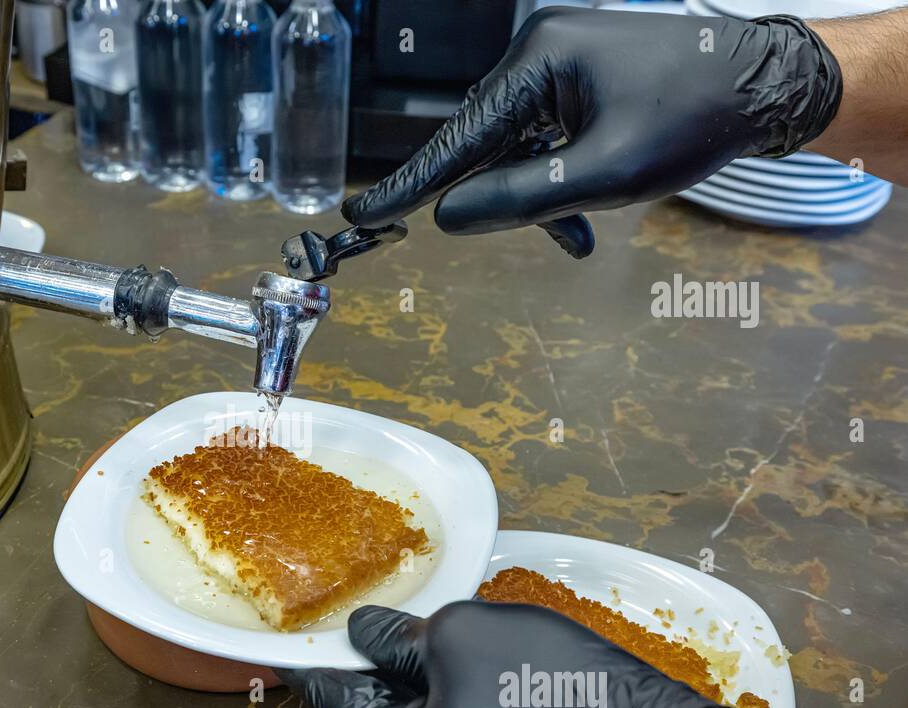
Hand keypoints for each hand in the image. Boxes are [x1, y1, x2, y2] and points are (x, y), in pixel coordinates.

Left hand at [280, 601, 747, 707]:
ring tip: (438, 623)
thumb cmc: (554, 691)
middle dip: (379, 659)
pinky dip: (460, 697)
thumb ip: (398, 636)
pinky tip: (477, 658)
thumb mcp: (461, 637)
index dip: (322, 651)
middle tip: (383, 605)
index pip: (335, 701)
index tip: (309, 619)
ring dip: (425, 675)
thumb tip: (364, 632)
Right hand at [342, 9, 842, 257]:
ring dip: (537, 195)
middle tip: (518, 233)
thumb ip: (521, 199)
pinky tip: (581, 215)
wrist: (769, 84)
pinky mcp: (580, 75)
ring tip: (576, 232)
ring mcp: (561, 60)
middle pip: (486, 141)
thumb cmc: (696, 120)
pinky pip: (544, 137)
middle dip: (500, 196)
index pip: (460, 136)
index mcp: (540, 58)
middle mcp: (540, 50)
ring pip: (516, 146)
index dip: (412, 184)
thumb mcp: (605, 173)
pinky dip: (556, 178)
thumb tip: (448, 219)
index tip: (362, 212)